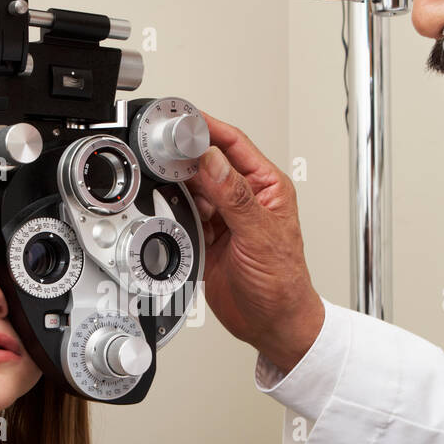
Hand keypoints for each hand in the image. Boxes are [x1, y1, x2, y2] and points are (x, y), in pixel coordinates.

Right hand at [184, 113, 324, 372]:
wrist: (272, 324)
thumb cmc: (284, 283)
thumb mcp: (260, 236)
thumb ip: (234, 197)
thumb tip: (212, 161)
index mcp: (267, 187)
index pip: (234, 144)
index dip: (208, 128)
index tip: (184, 119)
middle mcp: (244, 198)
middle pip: (208, 161)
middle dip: (185, 153)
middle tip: (162, 147)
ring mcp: (224, 217)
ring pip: (193, 186)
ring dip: (176, 181)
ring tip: (159, 172)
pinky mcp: (207, 237)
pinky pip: (184, 213)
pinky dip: (172, 208)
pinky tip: (164, 204)